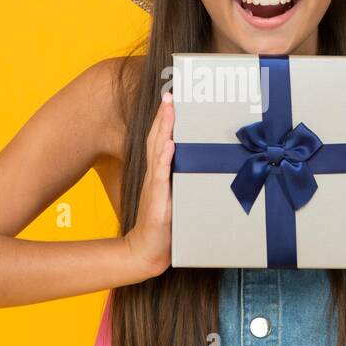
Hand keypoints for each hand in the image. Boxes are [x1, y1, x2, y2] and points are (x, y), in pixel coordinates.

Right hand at [124, 89, 173, 278]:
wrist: (149, 251)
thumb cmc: (166, 224)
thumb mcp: (176, 195)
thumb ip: (181, 178)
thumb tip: (195, 160)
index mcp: (160, 172)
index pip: (160, 139)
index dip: (165, 118)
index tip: (172, 96)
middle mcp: (155, 175)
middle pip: (157, 138)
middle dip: (164, 116)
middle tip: (170, 94)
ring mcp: (155, 186)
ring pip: (158, 152)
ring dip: (163, 129)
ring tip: (170, 110)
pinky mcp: (158, 201)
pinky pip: (160, 177)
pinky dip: (164, 160)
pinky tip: (169, 145)